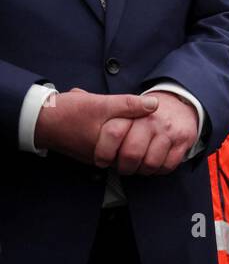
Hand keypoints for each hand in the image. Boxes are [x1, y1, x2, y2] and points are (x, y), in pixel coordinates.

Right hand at [33, 88, 158, 163]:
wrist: (38, 120)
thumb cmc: (67, 112)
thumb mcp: (100, 104)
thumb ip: (128, 105)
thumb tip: (155, 105)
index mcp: (110, 150)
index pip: (140, 145)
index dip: (145, 129)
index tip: (143, 118)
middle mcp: (105, 159)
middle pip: (133, 147)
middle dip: (135, 131)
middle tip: (128, 117)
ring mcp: (99, 158)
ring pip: (123, 147)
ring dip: (125, 132)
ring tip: (117, 118)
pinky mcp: (93, 154)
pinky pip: (113, 147)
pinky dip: (115, 135)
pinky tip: (109, 122)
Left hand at [109, 91, 198, 175]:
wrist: (178, 105)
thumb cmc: (145, 115)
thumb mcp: (125, 111)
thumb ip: (109, 121)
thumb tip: (88, 132)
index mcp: (133, 112)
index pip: (114, 132)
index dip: (104, 152)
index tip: (101, 161)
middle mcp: (151, 121)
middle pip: (131, 153)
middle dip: (124, 167)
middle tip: (121, 167)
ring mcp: (168, 131)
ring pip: (150, 163)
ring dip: (141, 170)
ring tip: (138, 166)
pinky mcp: (183, 141)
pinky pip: (167, 165)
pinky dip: (158, 170)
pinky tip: (153, 164)